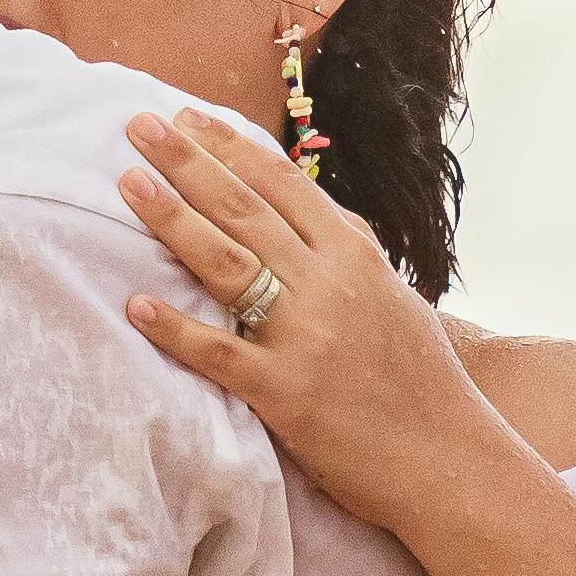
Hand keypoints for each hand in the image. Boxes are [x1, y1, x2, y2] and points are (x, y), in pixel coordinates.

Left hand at [120, 102, 494, 536]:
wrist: (449, 458)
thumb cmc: (420, 386)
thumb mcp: (393, 301)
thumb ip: (350, 260)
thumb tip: (318, 222)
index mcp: (354, 254)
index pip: (282, 183)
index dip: (229, 146)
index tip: (187, 117)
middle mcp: (329, 282)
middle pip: (245, 207)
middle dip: (187, 160)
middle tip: (137, 126)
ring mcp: (306, 335)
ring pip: (227, 262)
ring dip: (173, 219)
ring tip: (126, 184)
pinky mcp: (286, 394)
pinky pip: (219, 354)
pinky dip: (175, 329)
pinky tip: (134, 305)